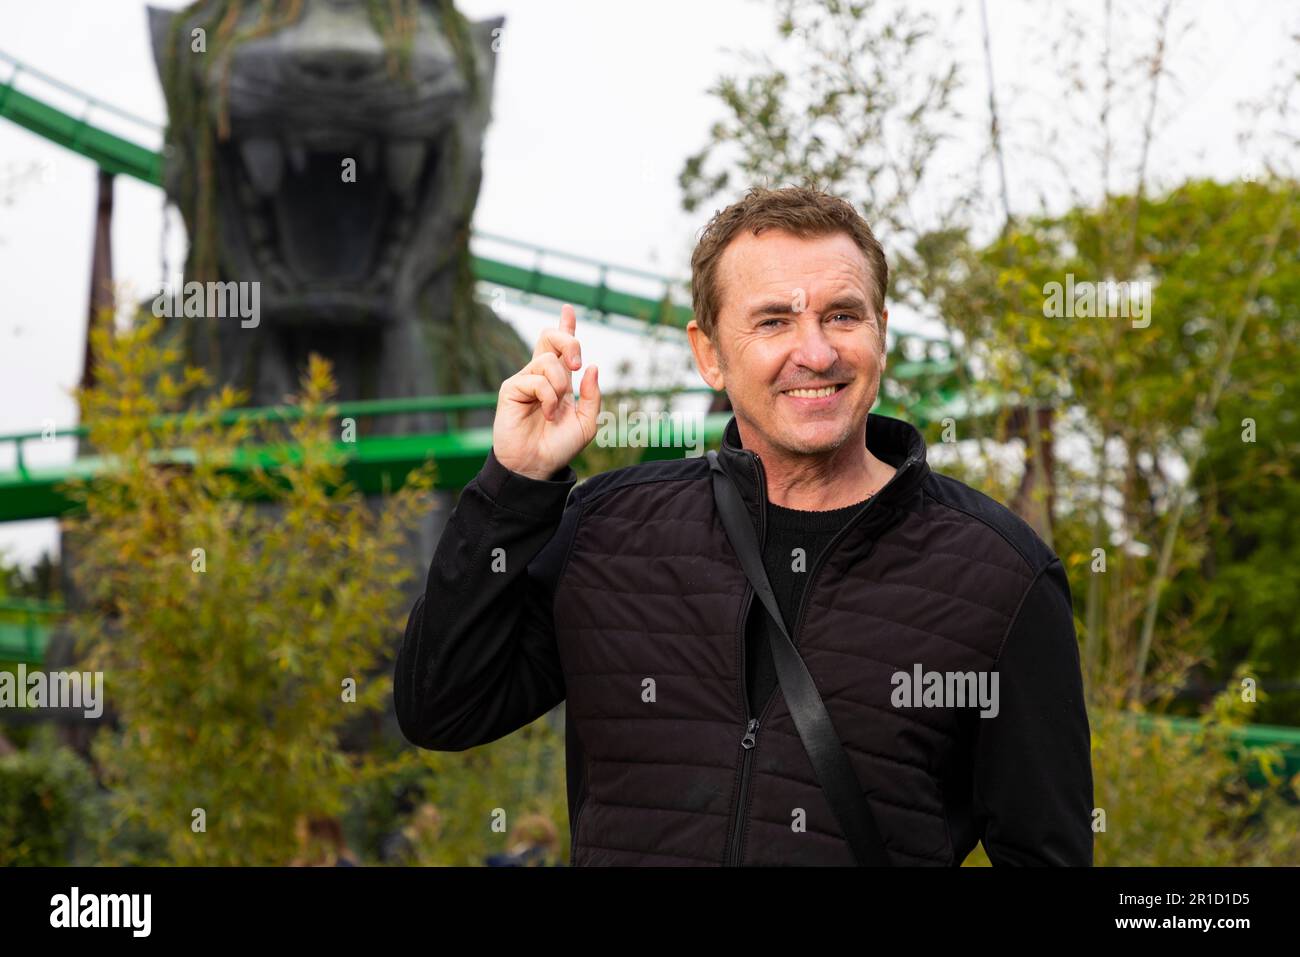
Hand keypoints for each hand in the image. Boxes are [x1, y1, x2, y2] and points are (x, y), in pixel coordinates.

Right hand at [492, 303, 600, 479]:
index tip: (568, 309)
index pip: (561, 348)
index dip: (565, 327)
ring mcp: (524, 380)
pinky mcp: (511, 389)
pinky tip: (545, 414)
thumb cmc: (559, 446)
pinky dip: (548, 398)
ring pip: (548, 361)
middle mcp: (540, 376)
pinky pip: (536, 380)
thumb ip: (592, 394)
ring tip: (555, 409)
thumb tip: (591, 366)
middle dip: (568, 340)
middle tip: (576, 365)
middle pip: (549, 337)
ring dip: (559, 385)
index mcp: (558, 381)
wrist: (537, 466)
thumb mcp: (586, 422)